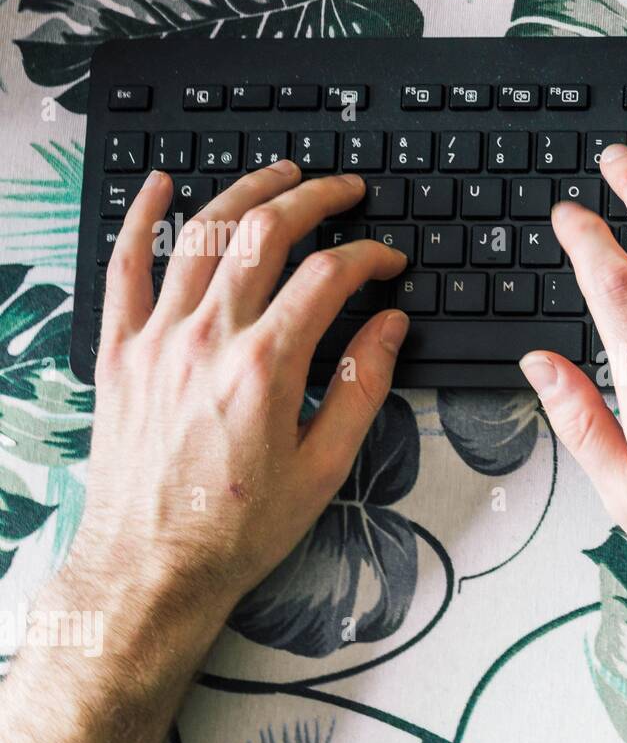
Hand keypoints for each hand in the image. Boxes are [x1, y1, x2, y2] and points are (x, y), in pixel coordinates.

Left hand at [77, 161, 407, 606]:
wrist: (153, 567)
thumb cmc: (239, 528)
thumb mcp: (325, 466)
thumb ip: (362, 386)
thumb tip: (392, 327)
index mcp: (265, 367)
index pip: (328, 277)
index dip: (368, 257)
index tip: (386, 260)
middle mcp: (207, 339)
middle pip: (264, 233)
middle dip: (314, 198)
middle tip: (344, 189)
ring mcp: (155, 340)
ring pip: (200, 235)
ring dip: (245, 191)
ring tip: (279, 174)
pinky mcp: (119, 352)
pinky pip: (124, 267)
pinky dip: (140, 218)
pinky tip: (161, 185)